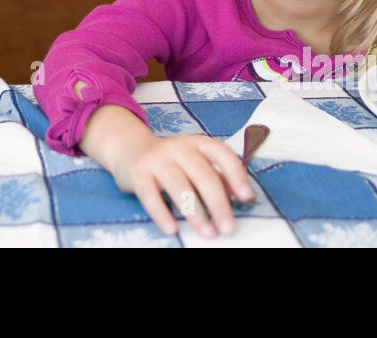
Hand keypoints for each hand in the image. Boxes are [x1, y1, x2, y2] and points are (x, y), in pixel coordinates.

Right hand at [107, 132, 254, 237]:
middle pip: (202, 174)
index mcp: (198, 144)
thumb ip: (219, 177)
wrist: (130, 149)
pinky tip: (172, 229)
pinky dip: (161, 212)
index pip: (222, 154)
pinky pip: (150, 194)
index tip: (247, 197)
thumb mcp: (196, 163)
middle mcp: (179, 148)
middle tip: (228, 227)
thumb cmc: (172, 162)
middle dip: (218, 203)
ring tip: (207, 233)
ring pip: (179, 185)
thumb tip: (243, 197)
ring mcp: (157, 159)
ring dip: (195, 211)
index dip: (236, 175)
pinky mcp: (138, 173)